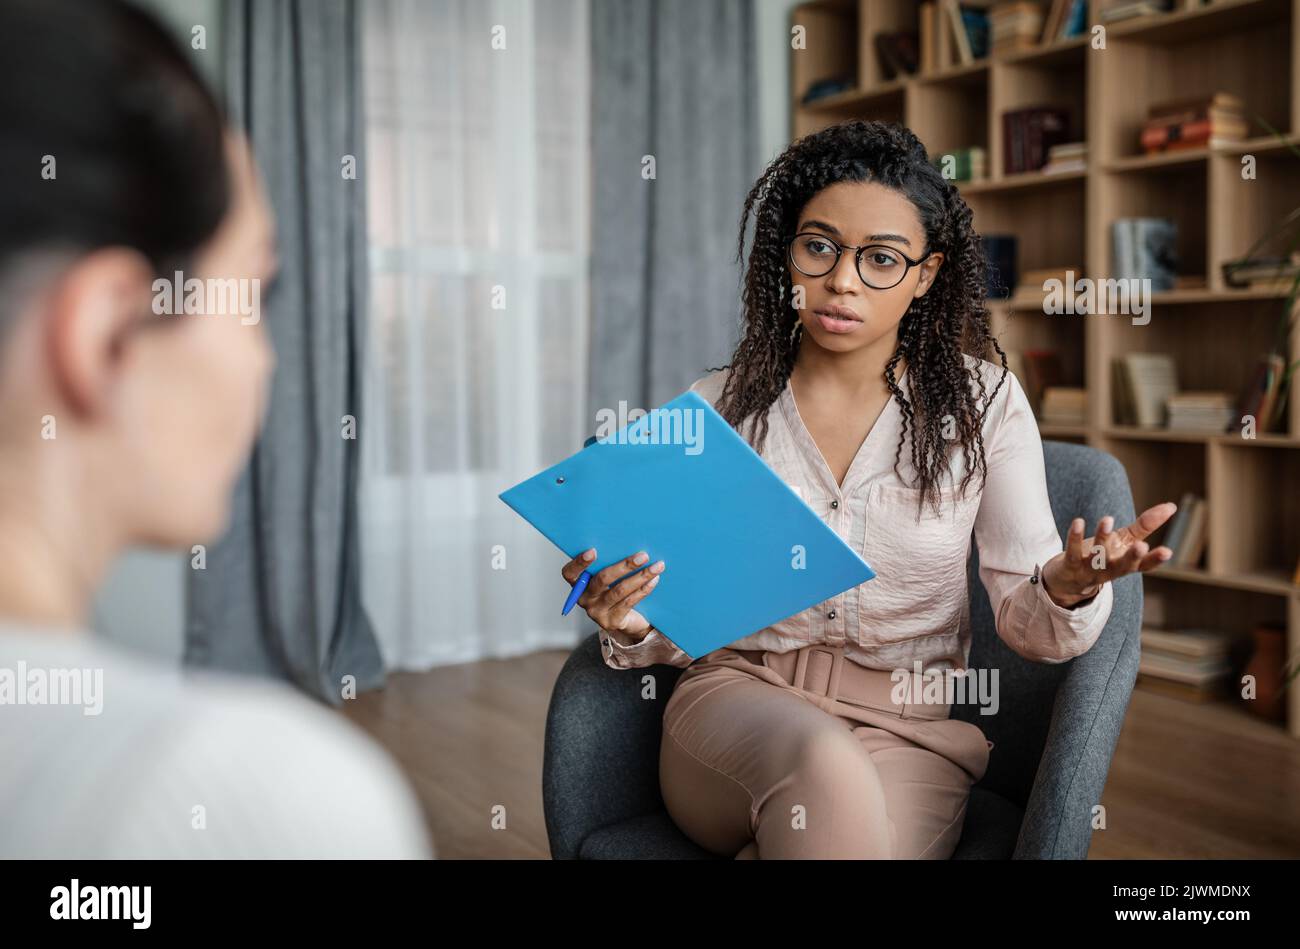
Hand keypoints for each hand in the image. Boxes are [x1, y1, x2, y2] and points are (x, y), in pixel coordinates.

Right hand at [560, 548, 665, 641]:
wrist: (627, 621)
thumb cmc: (616, 590)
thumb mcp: (609, 578)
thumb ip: (610, 563)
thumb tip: (630, 543)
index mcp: (579, 584)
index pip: (570, 573)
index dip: (579, 562)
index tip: (593, 551)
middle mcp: (585, 598)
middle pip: (602, 579)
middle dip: (624, 566)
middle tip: (643, 556)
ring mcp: (597, 612)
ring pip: (619, 590)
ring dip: (640, 577)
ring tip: (656, 567)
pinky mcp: (612, 621)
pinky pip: (629, 602)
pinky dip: (643, 589)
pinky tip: (653, 580)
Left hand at [1039, 502, 1177, 607]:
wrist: (1067, 581)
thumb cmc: (1103, 556)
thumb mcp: (1125, 542)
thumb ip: (1146, 526)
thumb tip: (1172, 506)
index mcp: (1126, 565)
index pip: (1144, 565)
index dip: (1155, 560)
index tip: (1167, 551)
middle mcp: (1110, 570)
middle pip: (1123, 566)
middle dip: (1132, 556)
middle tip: (1141, 546)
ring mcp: (1090, 569)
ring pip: (1098, 556)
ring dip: (1102, 538)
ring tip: (1108, 520)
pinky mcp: (1070, 565)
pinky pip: (1073, 551)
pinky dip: (1075, 537)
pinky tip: (1079, 522)